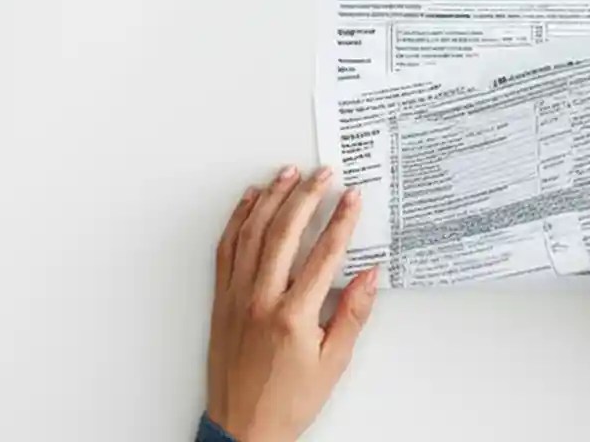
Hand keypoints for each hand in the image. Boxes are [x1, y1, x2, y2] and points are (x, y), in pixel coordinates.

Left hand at [207, 166, 379, 441]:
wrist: (241, 428)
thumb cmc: (287, 401)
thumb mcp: (333, 363)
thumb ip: (352, 314)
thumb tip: (368, 276)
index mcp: (293, 316)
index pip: (323, 255)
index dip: (341, 221)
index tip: (352, 197)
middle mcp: (261, 300)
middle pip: (285, 233)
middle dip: (306, 197)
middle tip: (323, 174)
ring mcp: (236, 297)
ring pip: (252, 234)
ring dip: (271, 199)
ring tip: (287, 174)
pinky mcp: (221, 300)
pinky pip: (227, 250)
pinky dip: (238, 220)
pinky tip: (249, 202)